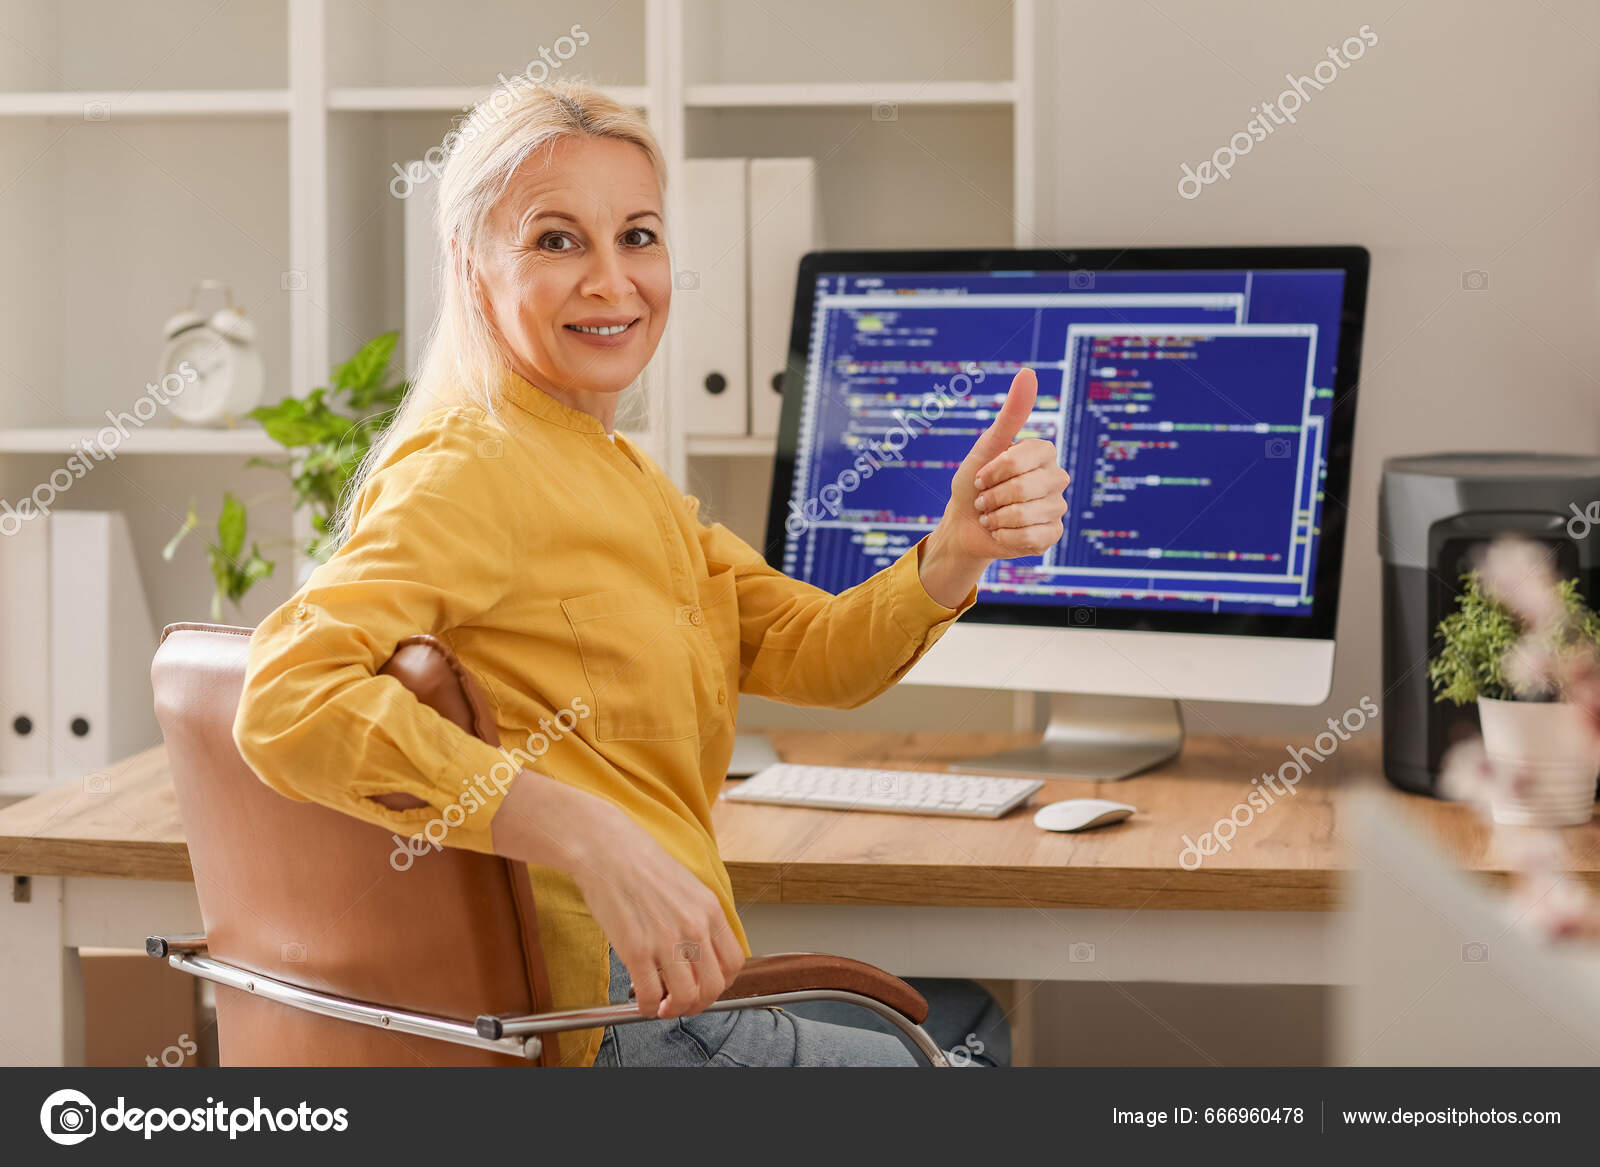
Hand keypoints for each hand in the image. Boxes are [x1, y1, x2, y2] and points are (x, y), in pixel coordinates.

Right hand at [491, 770, 743, 1018]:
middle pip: (714, 986)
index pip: (733, 962)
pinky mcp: (637, 950)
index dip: (722, 983)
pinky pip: (651, 996)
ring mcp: (667, 941)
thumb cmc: (641, 863)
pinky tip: (642, 1002)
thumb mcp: (687, 886)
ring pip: (685, 997)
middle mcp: (695, 928)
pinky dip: (647, 1008)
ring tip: (662, 1006)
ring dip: (674, 1010)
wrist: (608, 850)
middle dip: (699, 1003)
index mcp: (710, 910)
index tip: (707, 987)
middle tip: (684, 1003)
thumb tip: (698, 950)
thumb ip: (698, 917)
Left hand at [938, 367, 1069, 563]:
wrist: (964, 524)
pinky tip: (1001, 532)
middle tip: (984, 499)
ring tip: (992, 515)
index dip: (993, 471)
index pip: (1020, 458)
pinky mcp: (1052, 534)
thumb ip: (1011, 413)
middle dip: (991, 496)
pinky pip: (1032, 538)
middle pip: (1023, 488)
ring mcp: (1057, 507)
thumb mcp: (987, 446)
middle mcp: (1056, 477)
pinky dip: (1006, 537)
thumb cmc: (974, 482)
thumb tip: (1029, 372)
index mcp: (1044, 452)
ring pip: (1026, 514)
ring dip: (996, 518)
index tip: (981, 476)